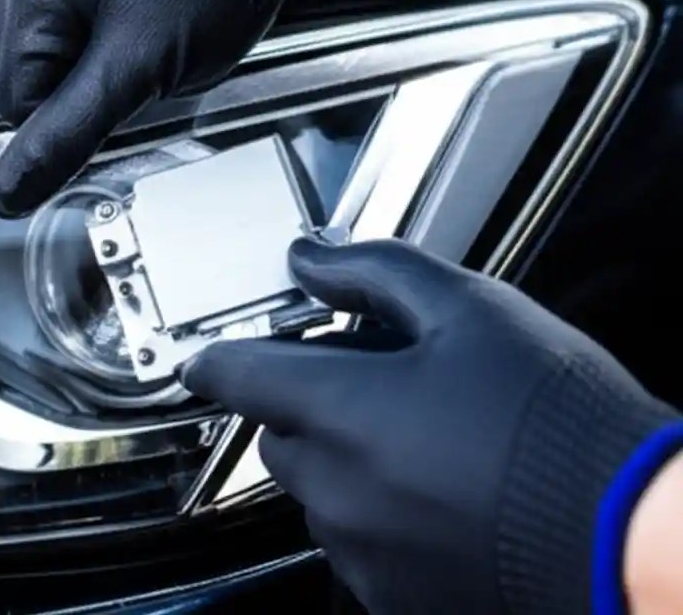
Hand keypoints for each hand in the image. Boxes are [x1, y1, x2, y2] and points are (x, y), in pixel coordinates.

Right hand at [0, 0, 393, 216]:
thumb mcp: (140, 68)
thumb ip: (67, 133)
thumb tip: (8, 191)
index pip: (9, 100)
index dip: (68, 117)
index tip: (117, 104)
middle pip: (10, 64)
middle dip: (65, 84)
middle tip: (128, 73)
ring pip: (40, 32)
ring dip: (80, 51)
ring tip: (141, 38)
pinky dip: (96, 15)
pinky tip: (143, 8)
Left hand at [183, 238, 677, 613]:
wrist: (630, 532)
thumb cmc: (558, 423)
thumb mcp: (470, 311)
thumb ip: (374, 270)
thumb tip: (312, 254)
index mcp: (337, 411)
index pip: (232, 375)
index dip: (214, 358)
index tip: (204, 357)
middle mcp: (333, 488)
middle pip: (278, 435)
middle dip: (309, 408)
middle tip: (378, 389)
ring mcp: (361, 549)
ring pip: (319, 492)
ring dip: (347, 464)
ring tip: (429, 444)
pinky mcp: (393, 594)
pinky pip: (358, 545)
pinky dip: (381, 517)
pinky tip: (444, 495)